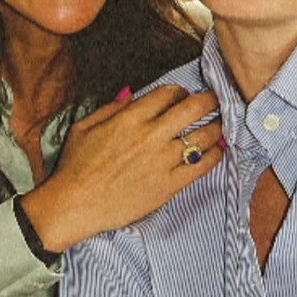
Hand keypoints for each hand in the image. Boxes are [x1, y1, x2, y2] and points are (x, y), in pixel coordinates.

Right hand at [19, 85, 222, 251]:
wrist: (74, 205)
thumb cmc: (74, 167)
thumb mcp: (84, 127)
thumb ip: (111, 108)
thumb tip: (131, 93)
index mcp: (130, 118)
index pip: (167, 94)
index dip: (180, 91)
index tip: (184, 95)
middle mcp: (151, 135)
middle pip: (192, 108)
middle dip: (209, 99)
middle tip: (216, 99)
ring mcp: (162, 161)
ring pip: (203, 136)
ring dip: (217, 126)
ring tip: (222, 123)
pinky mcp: (169, 185)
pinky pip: (201, 166)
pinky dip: (215, 155)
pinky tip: (219, 150)